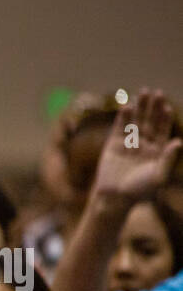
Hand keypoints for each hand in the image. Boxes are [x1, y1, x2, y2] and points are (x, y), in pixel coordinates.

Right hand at [91, 89, 182, 206]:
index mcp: (157, 150)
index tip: (166, 107)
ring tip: (143, 92)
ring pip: (136, 121)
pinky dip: (123, 117)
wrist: (115, 198)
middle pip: (150, 121)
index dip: (165, 117)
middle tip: (156, 92)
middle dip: (153, 107)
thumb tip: (178, 141)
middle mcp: (144, 144)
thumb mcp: (159, 176)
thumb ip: (169, 159)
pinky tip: (127, 106)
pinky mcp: (113, 145)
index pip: (163, 129)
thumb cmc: (140, 191)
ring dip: (140, 107)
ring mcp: (128, 143)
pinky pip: (119, 128)